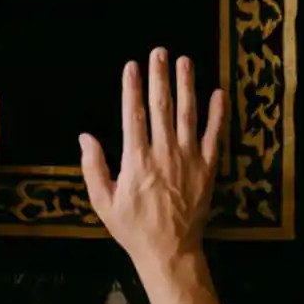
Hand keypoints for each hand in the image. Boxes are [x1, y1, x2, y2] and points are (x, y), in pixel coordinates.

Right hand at [79, 48, 226, 303]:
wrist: (171, 251)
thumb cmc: (134, 228)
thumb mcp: (103, 202)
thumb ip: (94, 167)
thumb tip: (85, 136)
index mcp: (136, 160)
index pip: (134, 114)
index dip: (133, 88)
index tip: (132, 66)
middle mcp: (163, 153)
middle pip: (162, 107)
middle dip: (160, 76)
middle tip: (159, 52)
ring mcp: (189, 159)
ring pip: (187, 114)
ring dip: (186, 85)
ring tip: (185, 61)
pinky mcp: (208, 168)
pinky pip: (213, 135)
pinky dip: (217, 113)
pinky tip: (218, 93)